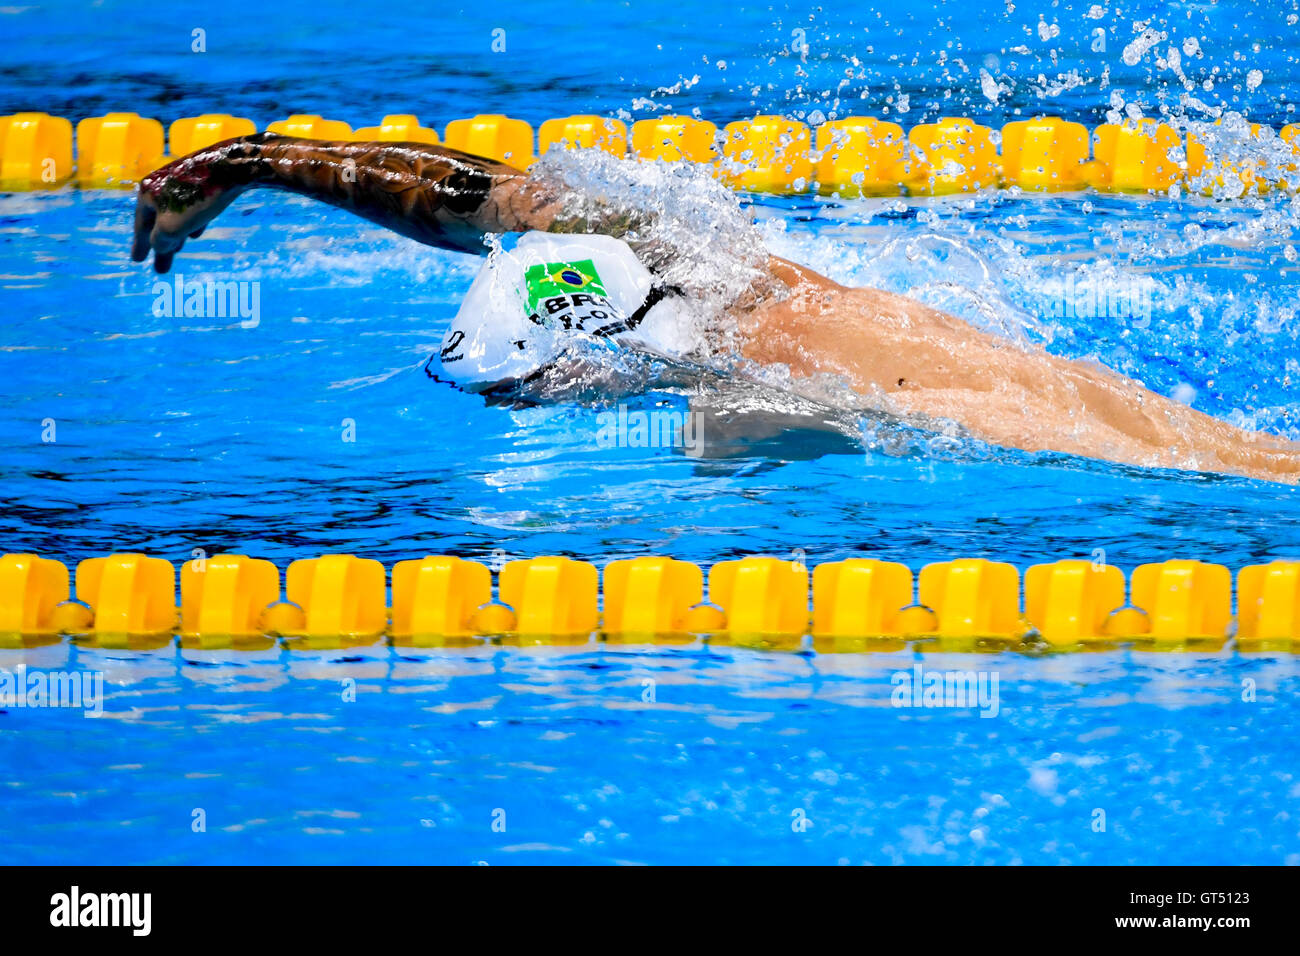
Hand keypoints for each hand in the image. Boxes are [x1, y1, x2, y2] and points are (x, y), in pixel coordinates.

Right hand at [130, 151, 244, 272]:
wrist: (231, 167)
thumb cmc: (197, 199)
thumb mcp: (172, 227)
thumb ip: (161, 241)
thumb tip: (159, 246)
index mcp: (147, 192)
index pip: (141, 225)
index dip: (140, 245)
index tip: (137, 261)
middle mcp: (160, 183)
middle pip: (158, 220)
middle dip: (160, 245)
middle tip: (160, 267)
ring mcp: (181, 179)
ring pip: (175, 213)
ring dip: (176, 234)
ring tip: (177, 250)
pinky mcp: (201, 179)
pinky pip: (190, 205)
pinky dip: (190, 221)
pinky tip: (196, 232)